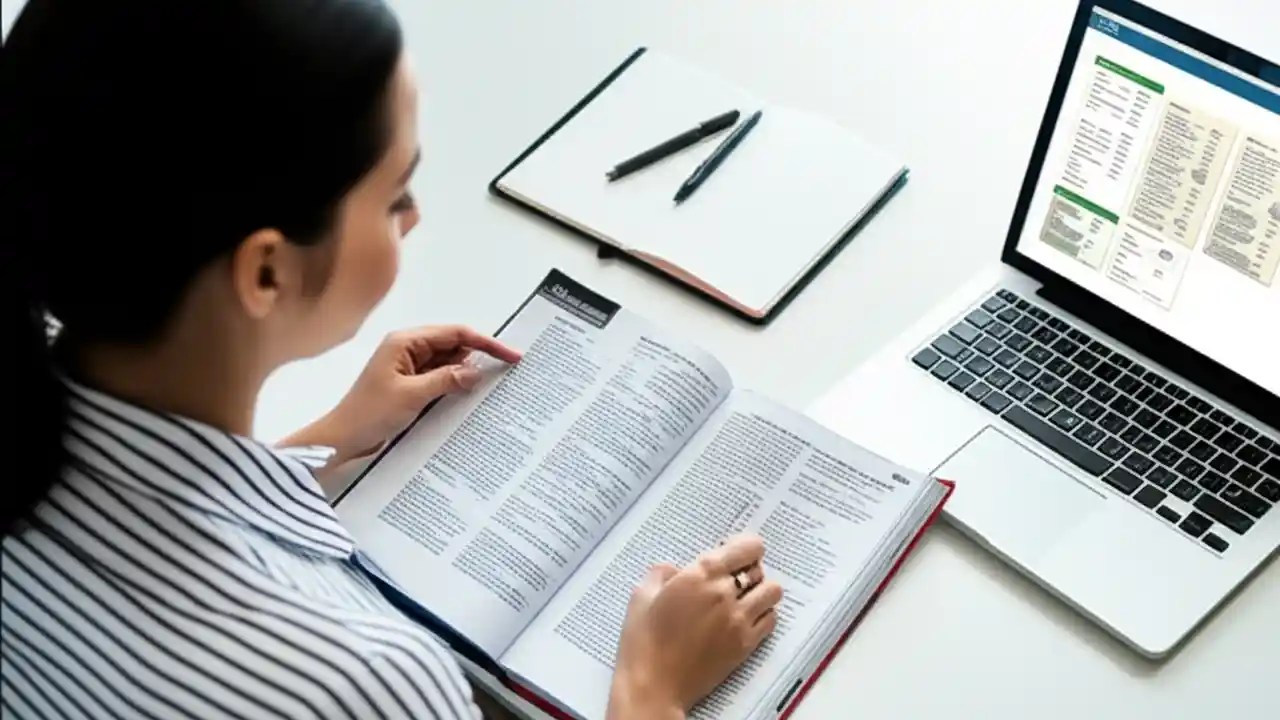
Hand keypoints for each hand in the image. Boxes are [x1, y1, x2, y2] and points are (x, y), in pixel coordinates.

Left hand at [283, 326, 520, 464]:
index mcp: (405, 342)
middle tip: (507, 370)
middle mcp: (408, 349)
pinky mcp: (410, 385)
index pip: (454, 333)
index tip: (510, 355)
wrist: (341, 439)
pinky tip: (470, 395)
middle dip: (479, 356)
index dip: (485, 343)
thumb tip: (476, 370)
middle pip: (453, 345)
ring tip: (493, 384)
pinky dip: (455, 385)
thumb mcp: (412, 396)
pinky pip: (440, 379)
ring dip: (467, 373)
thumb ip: (446, 379)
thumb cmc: (368, 414)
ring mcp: (409, 367)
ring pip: (448, 363)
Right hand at [607, 535, 782, 718]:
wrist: (654, 686)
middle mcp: (724, 594)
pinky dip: (763, 614)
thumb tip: (674, 569)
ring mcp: (738, 620)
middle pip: (758, 568)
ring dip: (760, 590)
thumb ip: (660, 574)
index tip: (733, 551)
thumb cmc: (642, 642)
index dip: (744, 546)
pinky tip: (745, 619)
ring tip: (743, 597)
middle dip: (747, 568)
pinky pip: (771, 619)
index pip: (746, 547)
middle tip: (732, 577)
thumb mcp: (640, 596)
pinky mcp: (745, 645)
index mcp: (699, 575)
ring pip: (771, 592)